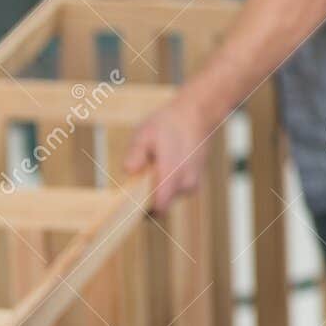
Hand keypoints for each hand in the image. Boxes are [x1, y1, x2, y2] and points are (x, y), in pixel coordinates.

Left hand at [122, 91, 212, 214]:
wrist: (196, 115)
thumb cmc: (168, 123)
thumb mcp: (145, 133)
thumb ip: (136, 154)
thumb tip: (129, 171)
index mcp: (172, 174)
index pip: (160, 208)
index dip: (145, 210)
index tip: (134, 202)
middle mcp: (186, 183)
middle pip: (162, 202)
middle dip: (150, 193)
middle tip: (144, 172)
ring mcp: (193, 184)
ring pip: (170, 196)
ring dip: (160, 186)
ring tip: (158, 163)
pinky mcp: (196, 182)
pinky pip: (177, 190)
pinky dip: (170, 182)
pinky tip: (168, 163)